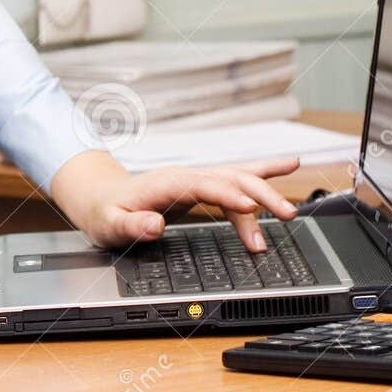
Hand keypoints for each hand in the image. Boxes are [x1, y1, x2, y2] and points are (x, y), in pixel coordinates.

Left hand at [49, 149, 300, 251]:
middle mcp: (187, 176)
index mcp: (167, 183)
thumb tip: (155, 226)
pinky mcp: (203, 186)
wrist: (100, 197)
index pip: (205, 186)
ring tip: (292, 211)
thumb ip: (132, 225)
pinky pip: (237, 177)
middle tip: (286, 216)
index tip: (250, 209)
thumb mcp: (110, 224)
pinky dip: (263, 173)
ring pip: (239, 178)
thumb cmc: (105, 211)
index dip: (228, 196)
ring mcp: (197, 179)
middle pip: (231, 179)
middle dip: (260, 196)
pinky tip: (287, 165)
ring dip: (267, 192)